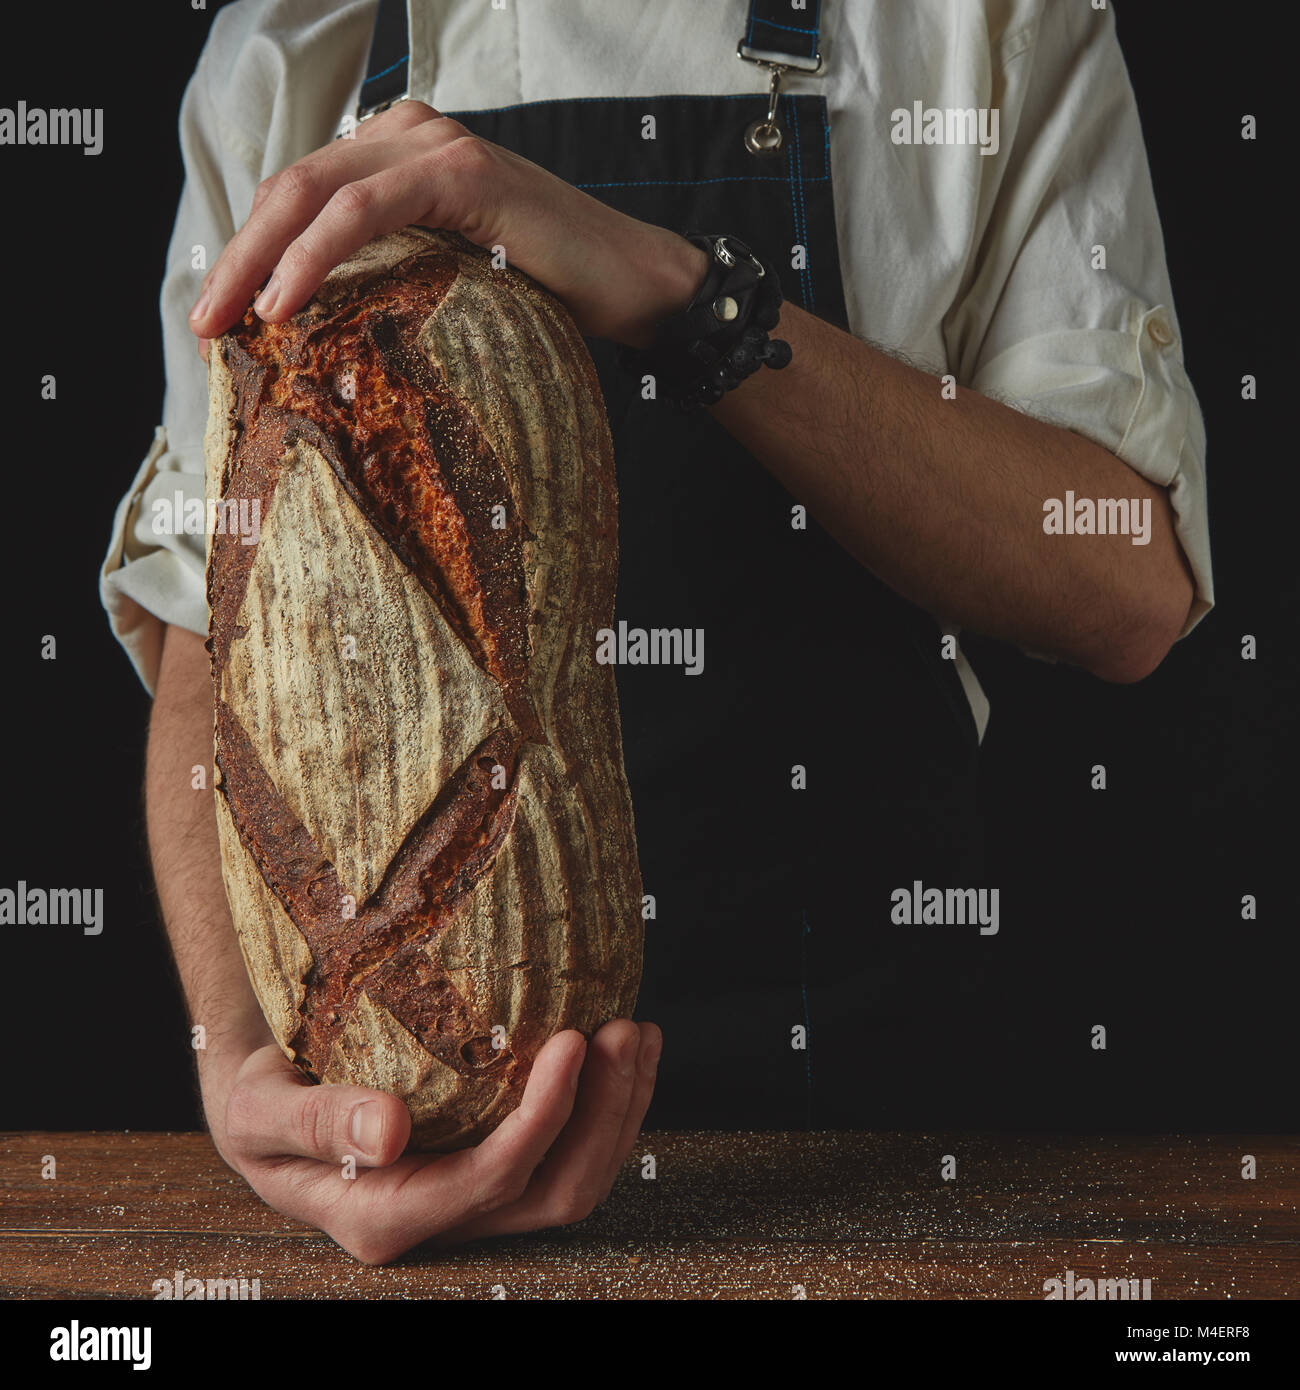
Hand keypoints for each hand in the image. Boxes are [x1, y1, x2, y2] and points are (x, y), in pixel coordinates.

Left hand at [190, 100, 707, 356]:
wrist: (634, 286)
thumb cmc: (549, 293)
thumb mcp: (447, 277)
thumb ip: (389, 269)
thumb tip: (318, 321)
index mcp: (398, 152)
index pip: (300, 196)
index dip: (250, 251)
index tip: (219, 317)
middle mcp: (408, 132)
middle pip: (292, 189)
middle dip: (236, 256)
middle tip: (203, 323)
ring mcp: (434, 143)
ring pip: (314, 193)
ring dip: (258, 258)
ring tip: (228, 319)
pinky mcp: (461, 170)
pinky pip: (365, 211)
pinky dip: (316, 255)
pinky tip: (285, 300)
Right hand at [202, 1019, 661, 1263]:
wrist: (265, 1103)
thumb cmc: (258, 1100)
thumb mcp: (260, 1108)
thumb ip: (318, 1121)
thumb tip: (390, 1128)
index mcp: (386, 1216)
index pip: (494, 1176)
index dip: (547, 1114)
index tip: (573, 1036)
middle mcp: (441, 1219)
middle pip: (555, 1191)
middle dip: (604, 1113)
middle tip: (625, 1027)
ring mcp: (472, 1201)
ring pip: (575, 1182)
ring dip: (619, 1110)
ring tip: (637, 1032)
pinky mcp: (491, 1172)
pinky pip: (566, 1157)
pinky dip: (604, 1108)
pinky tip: (619, 1054)